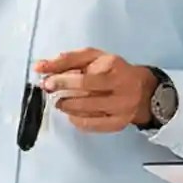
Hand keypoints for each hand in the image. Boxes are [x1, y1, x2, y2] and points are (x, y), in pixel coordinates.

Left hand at [34, 49, 157, 132]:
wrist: (142, 90)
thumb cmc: (113, 70)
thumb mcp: (93, 57)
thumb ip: (67, 60)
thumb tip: (41, 67)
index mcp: (114, 67)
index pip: (84, 76)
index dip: (62, 79)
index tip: (47, 80)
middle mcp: (120, 88)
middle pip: (85, 94)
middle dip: (62, 92)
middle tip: (51, 89)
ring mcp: (120, 108)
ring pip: (85, 111)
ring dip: (67, 106)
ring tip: (62, 101)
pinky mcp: (118, 124)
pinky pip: (90, 125)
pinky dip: (76, 119)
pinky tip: (73, 113)